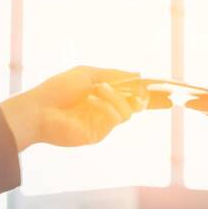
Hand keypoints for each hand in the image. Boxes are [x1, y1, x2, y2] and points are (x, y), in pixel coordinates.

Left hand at [0, 66, 149, 150]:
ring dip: (117, 97)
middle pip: (138, 104)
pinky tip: (91, 99)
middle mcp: (106, 109)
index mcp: (104, 94)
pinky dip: (107, 105)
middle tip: (162, 91)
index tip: (169, 87)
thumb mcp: (88, 73)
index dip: (150, 91)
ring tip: (99, 90)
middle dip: (151, 98)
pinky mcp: (99, 134)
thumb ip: (115, 74)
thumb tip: (140, 74)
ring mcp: (104, 123)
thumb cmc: (57, 89)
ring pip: (129, 110)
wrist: (38, 110)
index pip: (133, 92)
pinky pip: (116, 118)